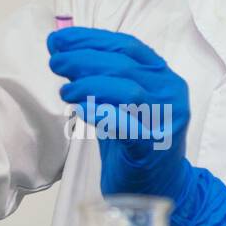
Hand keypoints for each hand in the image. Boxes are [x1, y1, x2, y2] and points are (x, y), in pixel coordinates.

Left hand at [47, 27, 190, 200]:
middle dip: (83, 59)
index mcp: (162, 75)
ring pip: (129, 91)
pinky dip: (103, 114)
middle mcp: (170, 92)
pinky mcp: (156, 148)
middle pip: (124, 65)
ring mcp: (166, 120)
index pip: (126, 46)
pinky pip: (129, 127)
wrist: (159, 186)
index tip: (59, 39)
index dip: (90, 39)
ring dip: (90, 85)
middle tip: (55, 62)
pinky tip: (82, 110)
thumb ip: (98, 75)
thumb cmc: (134, 139)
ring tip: (65, 91)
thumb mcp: (119, 100)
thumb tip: (61, 49)